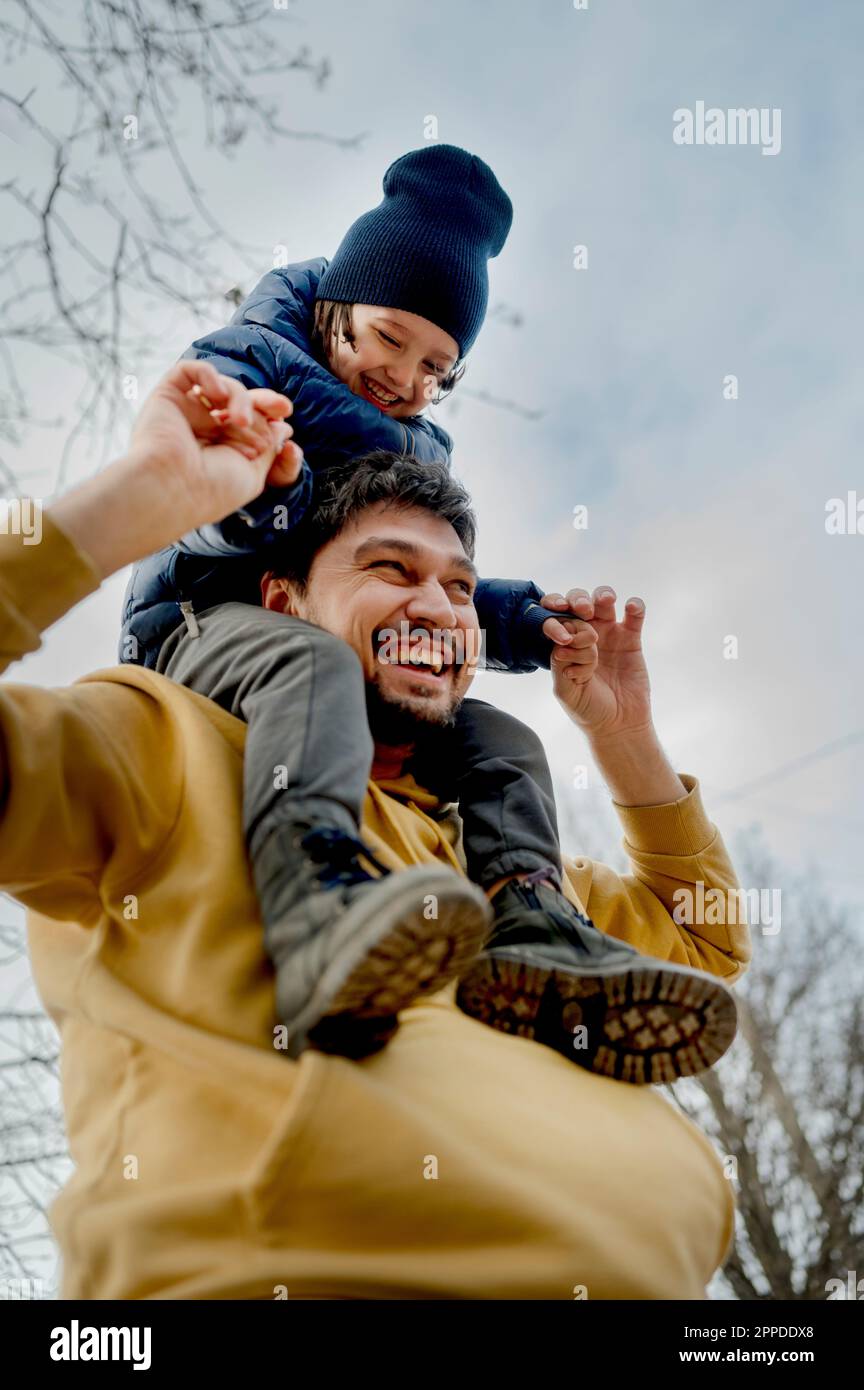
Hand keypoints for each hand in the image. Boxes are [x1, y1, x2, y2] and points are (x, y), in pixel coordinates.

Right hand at [126, 360, 302, 531]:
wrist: (173, 488)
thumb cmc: (212, 489)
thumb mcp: (254, 472)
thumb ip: (270, 447)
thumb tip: (283, 426)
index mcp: (221, 449)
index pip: (249, 421)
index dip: (269, 413)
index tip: (285, 413)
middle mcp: (202, 430)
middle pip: (238, 401)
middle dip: (262, 401)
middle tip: (281, 407)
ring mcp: (185, 413)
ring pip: (221, 387)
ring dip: (240, 399)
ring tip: (241, 420)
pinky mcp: (167, 397)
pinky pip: (190, 370)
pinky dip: (209, 375)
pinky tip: (218, 395)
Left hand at [540, 586, 652, 739]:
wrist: (618, 724)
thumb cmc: (587, 709)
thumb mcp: (566, 690)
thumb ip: (560, 664)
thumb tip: (561, 639)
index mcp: (564, 643)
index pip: (556, 617)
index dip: (555, 608)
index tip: (555, 610)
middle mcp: (584, 634)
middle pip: (579, 602)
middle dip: (577, 599)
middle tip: (582, 610)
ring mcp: (609, 634)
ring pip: (604, 602)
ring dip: (602, 594)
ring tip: (604, 601)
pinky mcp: (631, 639)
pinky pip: (635, 615)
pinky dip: (635, 606)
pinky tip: (631, 608)